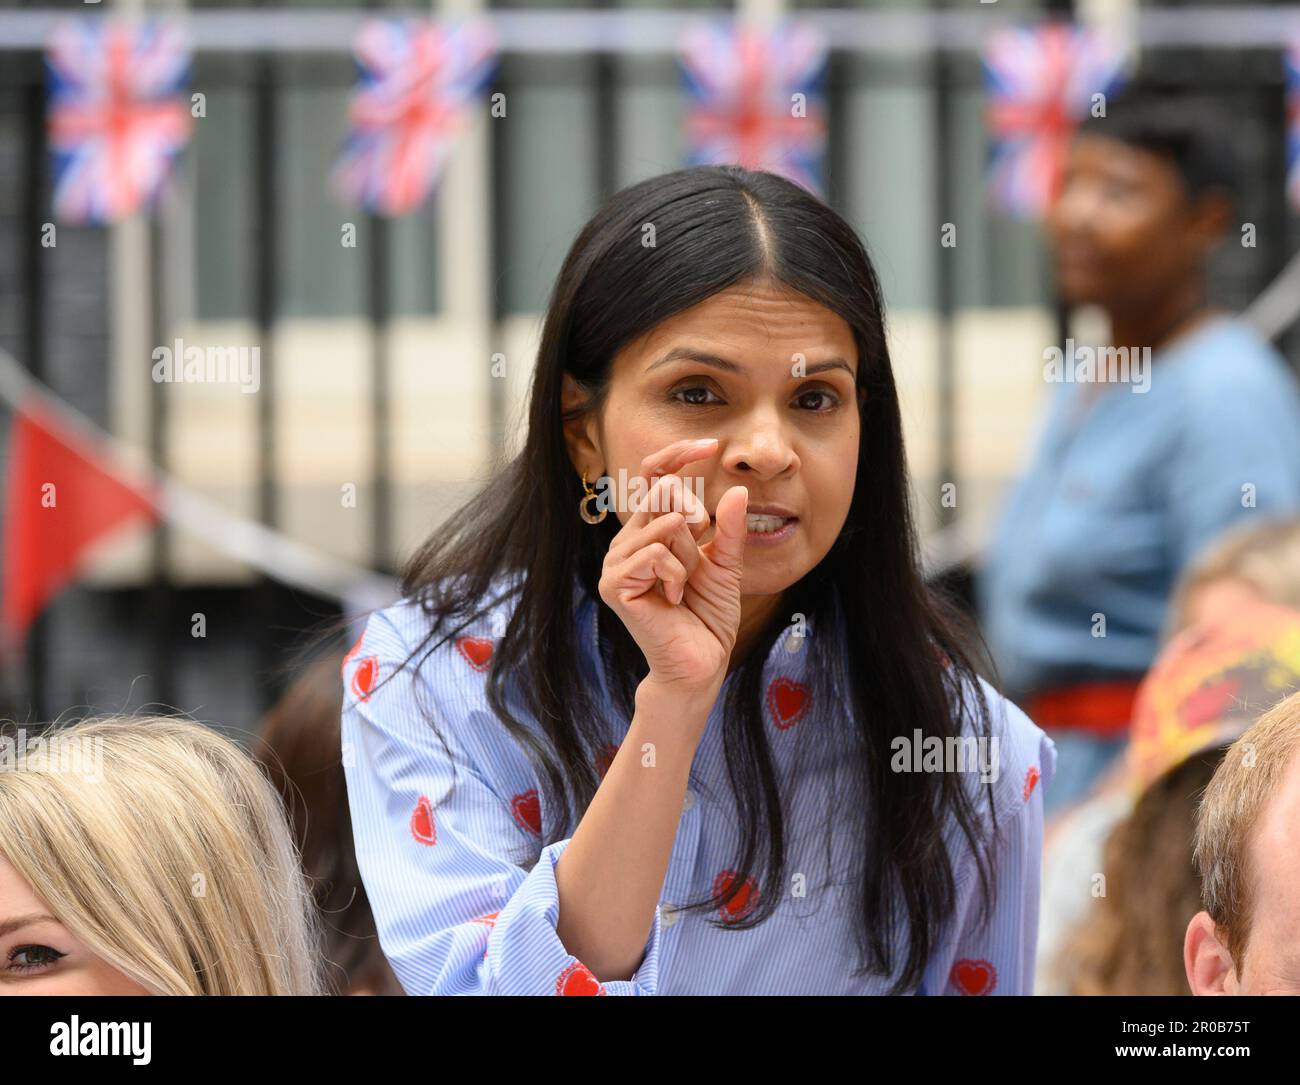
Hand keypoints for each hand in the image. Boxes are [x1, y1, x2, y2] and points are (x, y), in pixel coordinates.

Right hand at [597, 438, 747, 695]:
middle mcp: (627, 542)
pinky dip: (676, 574)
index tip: (711, 446)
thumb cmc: (708, 617)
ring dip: (688, 556)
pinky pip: (655, 553)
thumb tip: (735, 490)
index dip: (678, 454)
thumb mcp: (726, 564)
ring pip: (662, 525)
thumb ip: (727, 529)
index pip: (653, 476)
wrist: (700, 663)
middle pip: (662, 495)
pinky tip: (673, 597)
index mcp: (649, 531)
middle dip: (694, 522)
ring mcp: (615, 563)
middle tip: (699, 561)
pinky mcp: (614, 584)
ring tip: (683, 586)